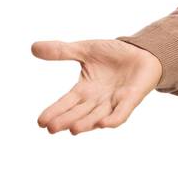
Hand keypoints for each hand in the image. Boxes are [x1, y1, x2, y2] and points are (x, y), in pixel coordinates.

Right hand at [32, 39, 162, 133]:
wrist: (144, 52)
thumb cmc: (114, 54)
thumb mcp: (85, 50)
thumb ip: (61, 51)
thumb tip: (33, 47)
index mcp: (85, 89)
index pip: (66, 102)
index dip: (54, 111)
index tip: (40, 122)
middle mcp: (98, 99)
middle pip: (79, 113)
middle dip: (66, 120)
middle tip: (52, 128)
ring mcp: (115, 100)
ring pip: (98, 116)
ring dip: (86, 123)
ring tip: (73, 129)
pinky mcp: (131, 98)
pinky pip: (122, 112)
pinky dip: (114, 119)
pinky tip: (104, 125)